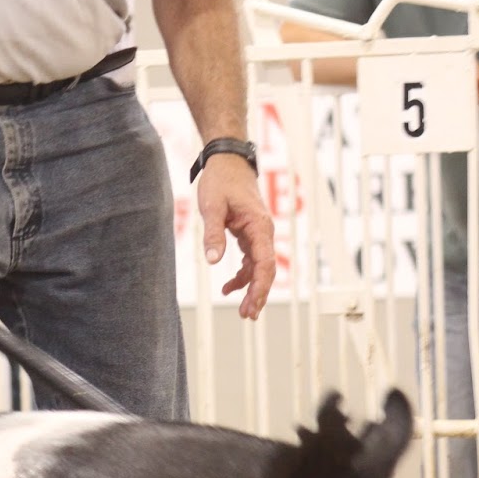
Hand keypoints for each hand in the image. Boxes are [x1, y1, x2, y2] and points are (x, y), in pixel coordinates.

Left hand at [198, 155, 275, 320]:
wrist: (227, 162)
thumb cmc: (221, 181)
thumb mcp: (212, 206)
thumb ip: (213, 233)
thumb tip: (213, 260)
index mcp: (259, 226)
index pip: (265, 263)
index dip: (260, 286)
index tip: (254, 304)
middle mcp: (263, 232)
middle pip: (266, 269)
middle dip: (258, 294)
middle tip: (249, 315)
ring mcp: (257, 233)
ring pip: (259, 267)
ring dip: (251, 288)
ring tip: (243, 311)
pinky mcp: (249, 233)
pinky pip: (250, 260)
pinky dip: (241, 275)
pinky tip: (228, 288)